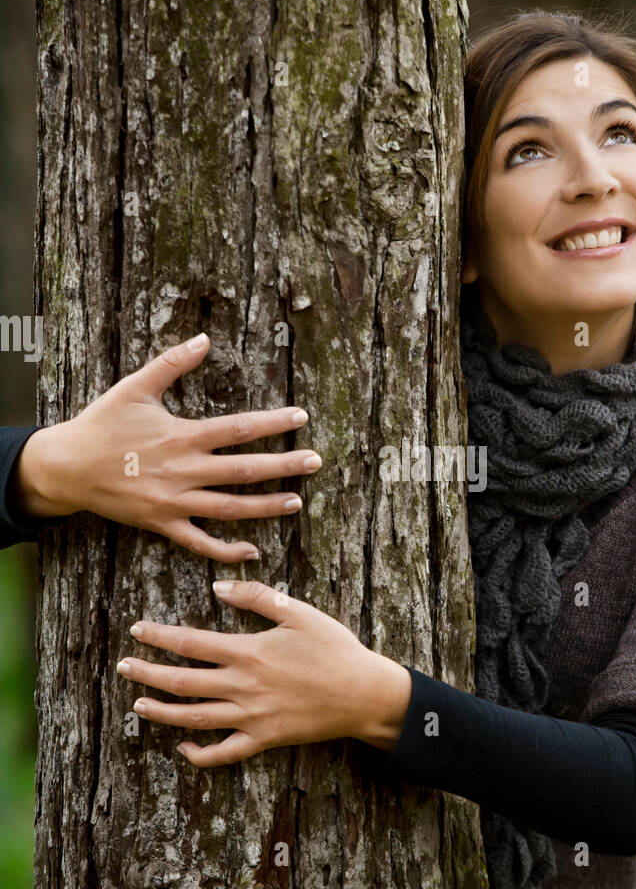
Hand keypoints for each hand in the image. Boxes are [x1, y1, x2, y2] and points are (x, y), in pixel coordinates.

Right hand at [12, 333, 322, 561]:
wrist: (66, 466)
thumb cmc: (102, 424)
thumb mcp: (135, 387)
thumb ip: (172, 363)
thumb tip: (205, 338)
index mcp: (180, 437)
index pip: (237, 429)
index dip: (272, 423)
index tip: (301, 417)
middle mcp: (182, 472)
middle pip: (243, 471)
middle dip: (283, 466)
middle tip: (315, 461)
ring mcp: (173, 502)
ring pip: (229, 509)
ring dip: (266, 506)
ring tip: (296, 501)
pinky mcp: (161, 524)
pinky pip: (199, 542)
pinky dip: (226, 550)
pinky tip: (252, 550)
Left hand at [115, 578, 412, 765]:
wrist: (363, 694)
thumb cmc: (335, 649)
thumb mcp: (300, 612)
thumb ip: (257, 597)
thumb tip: (218, 587)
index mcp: (249, 652)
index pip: (190, 643)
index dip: (159, 637)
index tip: (137, 630)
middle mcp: (243, 686)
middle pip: (182, 682)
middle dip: (148, 674)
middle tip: (124, 667)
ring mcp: (252, 716)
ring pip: (195, 718)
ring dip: (162, 712)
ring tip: (139, 704)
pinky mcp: (264, 739)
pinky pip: (225, 753)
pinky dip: (200, 754)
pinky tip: (183, 747)